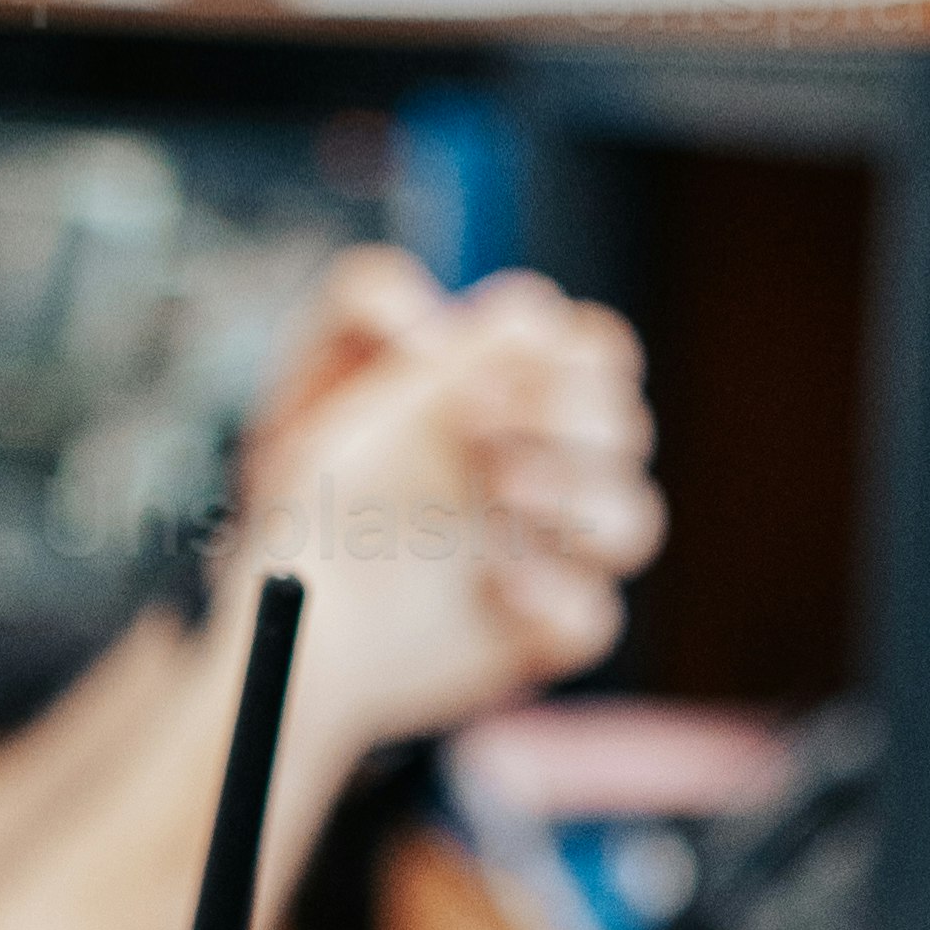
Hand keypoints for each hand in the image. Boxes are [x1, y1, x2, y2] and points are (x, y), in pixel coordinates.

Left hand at [233, 257, 663, 745]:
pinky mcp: (542, 634)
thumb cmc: (315, 480)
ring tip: (496, 497)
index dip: (563, 358)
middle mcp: (554, 472)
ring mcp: (555, 556)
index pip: (601, 354)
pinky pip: (596, 618)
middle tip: (469, 430)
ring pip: (636, 521)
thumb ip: (367, 296)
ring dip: (576, 499)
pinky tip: (492, 585)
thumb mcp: (315, 366)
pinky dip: (557, 599)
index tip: (474, 380)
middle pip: (629, 428)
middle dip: (562, 418)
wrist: (293, 598)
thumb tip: (437, 318)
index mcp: (521, 397)